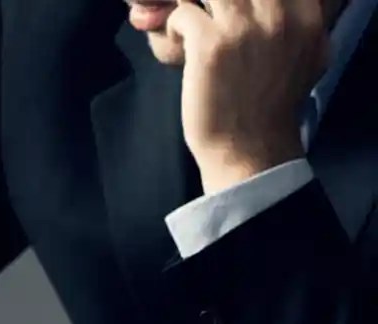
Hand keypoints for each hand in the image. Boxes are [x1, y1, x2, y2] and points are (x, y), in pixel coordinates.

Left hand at [167, 0, 329, 192]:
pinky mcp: (210, 44)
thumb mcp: (306, 57)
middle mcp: (280, 14)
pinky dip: (175, 27)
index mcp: (307, 16)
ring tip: (192, 27)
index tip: (228, 11)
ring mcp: (244, 27)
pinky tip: (182, 47)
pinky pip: (183, 13)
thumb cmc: (271, 107)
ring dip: (194, 6)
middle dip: (217, 2)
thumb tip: (281, 2)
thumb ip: (298, 22)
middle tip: (207, 17)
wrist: (251, 149)